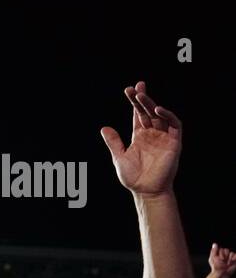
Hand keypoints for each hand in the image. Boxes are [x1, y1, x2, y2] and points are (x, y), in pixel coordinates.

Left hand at [100, 81, 181, 197]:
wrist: (146, 191)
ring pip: (159, 116)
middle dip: (142, 99)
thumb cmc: (133, 176)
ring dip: (151, 104)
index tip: (128, 90)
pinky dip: (167, 116)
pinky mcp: (174, 142)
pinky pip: (174, 125)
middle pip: (148, 112)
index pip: (137, 115)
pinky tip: (157, 109)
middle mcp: (152, 134)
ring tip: (142, 95)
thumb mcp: (119, 156)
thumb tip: (104, 128)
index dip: (134, 102)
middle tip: (136, 86)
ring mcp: (163, 137)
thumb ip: (114, 142)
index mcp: (139, 136)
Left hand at [209, 244, 235, 277]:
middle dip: (224, 256)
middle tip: (223, 261)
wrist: (221, 274)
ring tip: (226, 263)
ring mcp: (229, 257)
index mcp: (218, 254)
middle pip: (226, 250)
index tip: (219, 259)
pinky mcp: (234, 260)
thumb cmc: (215, 267)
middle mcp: (224, 255)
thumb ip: (213, 251)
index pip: (221, 249)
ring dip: (228, 258)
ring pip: (231, 253)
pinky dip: (234, 257)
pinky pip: (235, 255)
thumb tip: (215, 244)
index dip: (220, 253)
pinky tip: (231, 261)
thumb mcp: (212, 258)